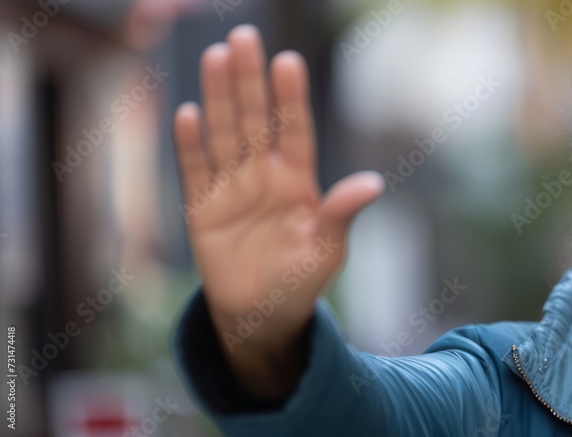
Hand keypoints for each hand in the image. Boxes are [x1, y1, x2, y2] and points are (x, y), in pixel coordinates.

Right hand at [172, 24, 382, 397]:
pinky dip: (190, 145)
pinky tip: (188, 113)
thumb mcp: (327, 250)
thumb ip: (341, 214)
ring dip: (218, 98)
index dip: (290, 98)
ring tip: (215, 57)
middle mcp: (264, 177)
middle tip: (245, 38)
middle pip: (255, 121)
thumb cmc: (301, 282)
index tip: (288, 62)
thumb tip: (373, 184)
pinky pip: (194, 171)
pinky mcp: (202, 210)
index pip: (294, 131)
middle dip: (250, 81)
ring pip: (223, 135)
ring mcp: (231, 189)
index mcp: (299, 183)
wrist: (261, 317)